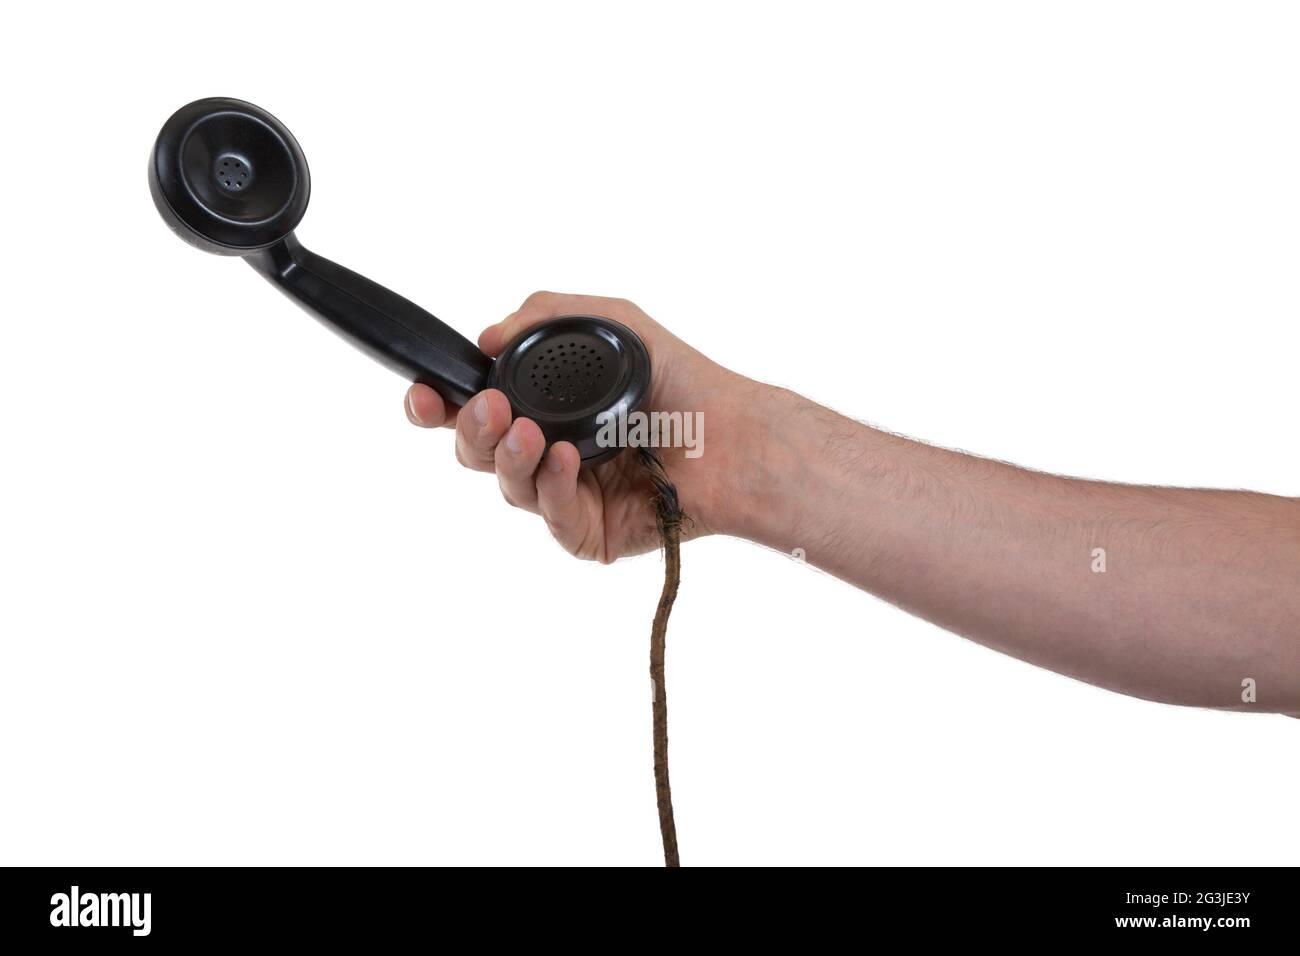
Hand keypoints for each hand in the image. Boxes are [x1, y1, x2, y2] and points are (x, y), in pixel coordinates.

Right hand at [404, 291, 761, 560]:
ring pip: (509, 486)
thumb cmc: (679, 379)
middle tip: (488, 407)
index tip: (422, 393)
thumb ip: (543, 316)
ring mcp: (566, 494)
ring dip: (510, 457)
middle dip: (470, 430)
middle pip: (476, 452)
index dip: (438, 403)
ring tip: (529, 434)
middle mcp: (546, 451)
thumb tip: (485, 339)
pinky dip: (555, 487)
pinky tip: (568, 459)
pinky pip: (554, 517)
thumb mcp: (610, 321)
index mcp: (541, 405)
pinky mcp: (589, 532)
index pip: (473, 407)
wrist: (732, 434)